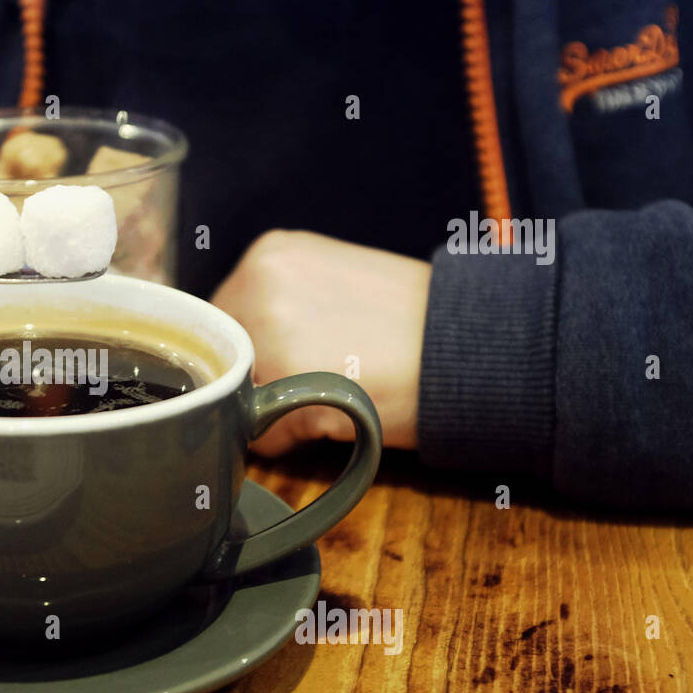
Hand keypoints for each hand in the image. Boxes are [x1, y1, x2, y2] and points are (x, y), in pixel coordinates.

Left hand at [211, 229, 429, 456]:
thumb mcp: (329, 284)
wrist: (466, 343)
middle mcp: (257, 282)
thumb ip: (278, 303)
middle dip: (256, 381)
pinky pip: (262, 429)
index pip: (226, 320)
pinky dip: (289, 437)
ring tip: (323, 399)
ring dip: (271, 411)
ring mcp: (268, 331)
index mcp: (268, 255)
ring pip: (239, 393)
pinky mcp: (286, 381)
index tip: (284, 365)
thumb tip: (238, 353)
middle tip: (307, 386)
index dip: (252, 352)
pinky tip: (329, 418)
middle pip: (226, 357)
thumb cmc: (407, 320)